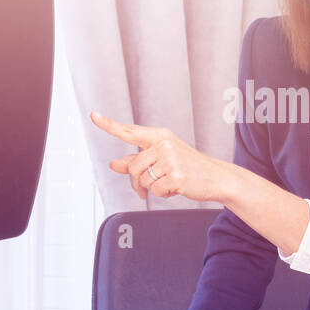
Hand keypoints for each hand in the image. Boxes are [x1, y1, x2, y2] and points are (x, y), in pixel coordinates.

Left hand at [91, 111, 235, 202]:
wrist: (216, 177)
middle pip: (133, 168)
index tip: (93, 115)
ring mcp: (171, 159)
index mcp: (159, 136)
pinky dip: (164, 194)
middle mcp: (164, 144)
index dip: (109, 125)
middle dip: (139, 181)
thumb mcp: (162, 160)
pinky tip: (176, 188)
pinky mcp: (177, 175)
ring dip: (153, 188)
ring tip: (169, 183)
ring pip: (143, 181)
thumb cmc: (188, 167)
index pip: (129, 131)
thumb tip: (113, 164)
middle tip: (151, 185)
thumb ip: (136, 161)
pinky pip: (156, 191)